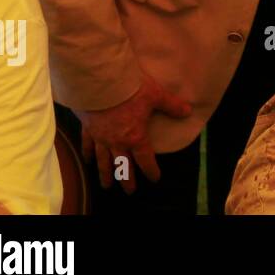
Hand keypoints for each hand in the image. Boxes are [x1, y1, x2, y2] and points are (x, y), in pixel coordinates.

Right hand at [75, 71, 191, 193]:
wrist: (101, 82)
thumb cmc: (130, 89)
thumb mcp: (156, 95)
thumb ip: (171, 105)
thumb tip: (188, 111)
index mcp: (135, 137)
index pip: (145, 159)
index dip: (151, 170)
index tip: (154, 179)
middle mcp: (117, 142)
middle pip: (123, 165)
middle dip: (127, 179)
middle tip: (129, 192)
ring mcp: (101, 137)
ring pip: (103, 160)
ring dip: (105, 173)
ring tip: (106, 185)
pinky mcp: (88, 128)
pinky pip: (87, 144)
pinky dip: (87, 153)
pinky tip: (87, 160)